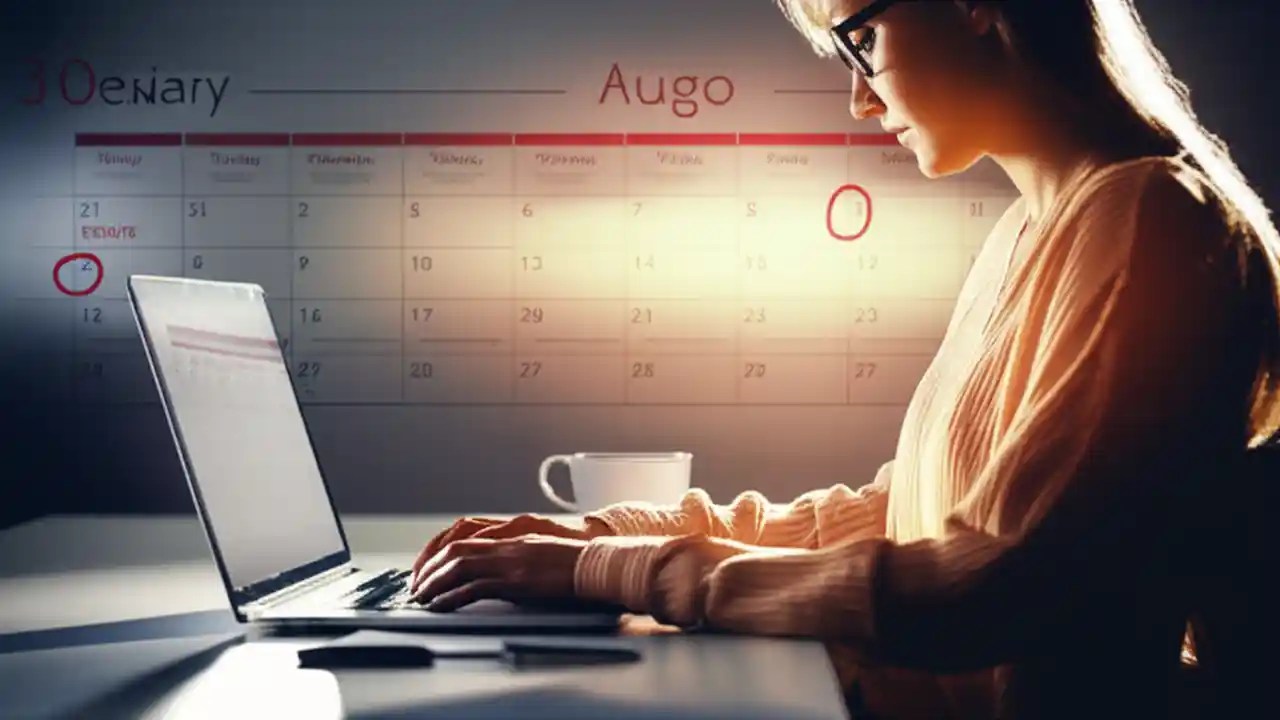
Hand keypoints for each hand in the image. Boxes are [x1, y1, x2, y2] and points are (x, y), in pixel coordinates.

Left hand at [409, 534, 586, 611]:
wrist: (596, 564)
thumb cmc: (573, 563)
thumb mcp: (536, 554)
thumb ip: (512, 561)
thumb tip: (491, 578)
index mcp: (509, 537)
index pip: (461, 540)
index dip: (438, 554)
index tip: (425, 571)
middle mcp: (505, 545)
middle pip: (454, 550)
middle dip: (429, 568)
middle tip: (416, 587)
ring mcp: (510, 561)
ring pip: (459, 566)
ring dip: (435, 582)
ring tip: (422, 597)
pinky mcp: (516, 580)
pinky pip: (474, 587)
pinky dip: (452, 596)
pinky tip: (441, 606)